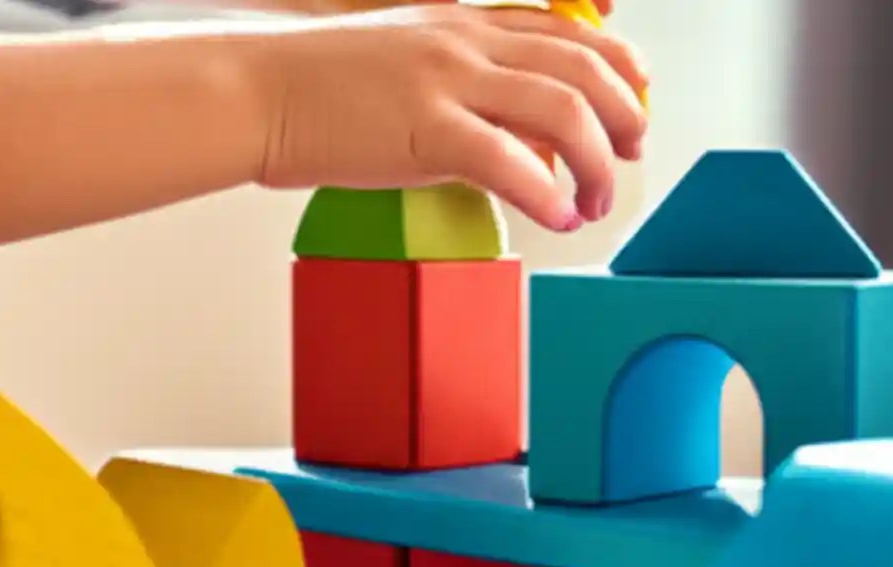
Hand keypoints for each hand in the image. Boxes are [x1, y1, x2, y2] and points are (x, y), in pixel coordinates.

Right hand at [251, 4, 646, 229]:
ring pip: (565, 111)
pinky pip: (514, 161)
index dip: (616, 65)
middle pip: (582, 69)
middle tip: (633, 153)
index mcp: (463, 24)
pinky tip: (559, 216)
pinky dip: (550, 194)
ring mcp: (448, 81)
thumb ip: (469, 89)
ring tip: (598, 200)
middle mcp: (466, 43)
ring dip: (597, 162)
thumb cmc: (320, 87)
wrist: (255, 90)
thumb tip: (523, 135)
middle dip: (624, 114)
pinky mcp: (428, 128)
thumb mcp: (409, 67)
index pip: (564, 34)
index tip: (638, 95)